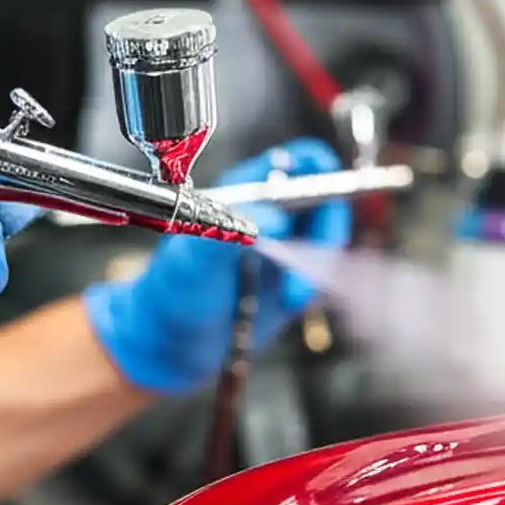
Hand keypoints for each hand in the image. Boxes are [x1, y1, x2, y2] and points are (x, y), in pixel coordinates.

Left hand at [83, 138, 350, 393]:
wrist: (174, 342)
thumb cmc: (173, 292)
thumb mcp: (194, 258)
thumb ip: (230, 228)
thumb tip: (274, 217)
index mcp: (248, 191)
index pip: (300, 162)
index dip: (321, 172)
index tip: (326, 201)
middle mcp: (274, 212)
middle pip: (329, 201)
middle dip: (326, 233)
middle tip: (307, 263)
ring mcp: (288, 246)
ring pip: (331, 240)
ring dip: (320, 268)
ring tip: (291, 295)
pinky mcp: (296, 278)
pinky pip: (326, 273)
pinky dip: (317, 287)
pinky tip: (291, 302)